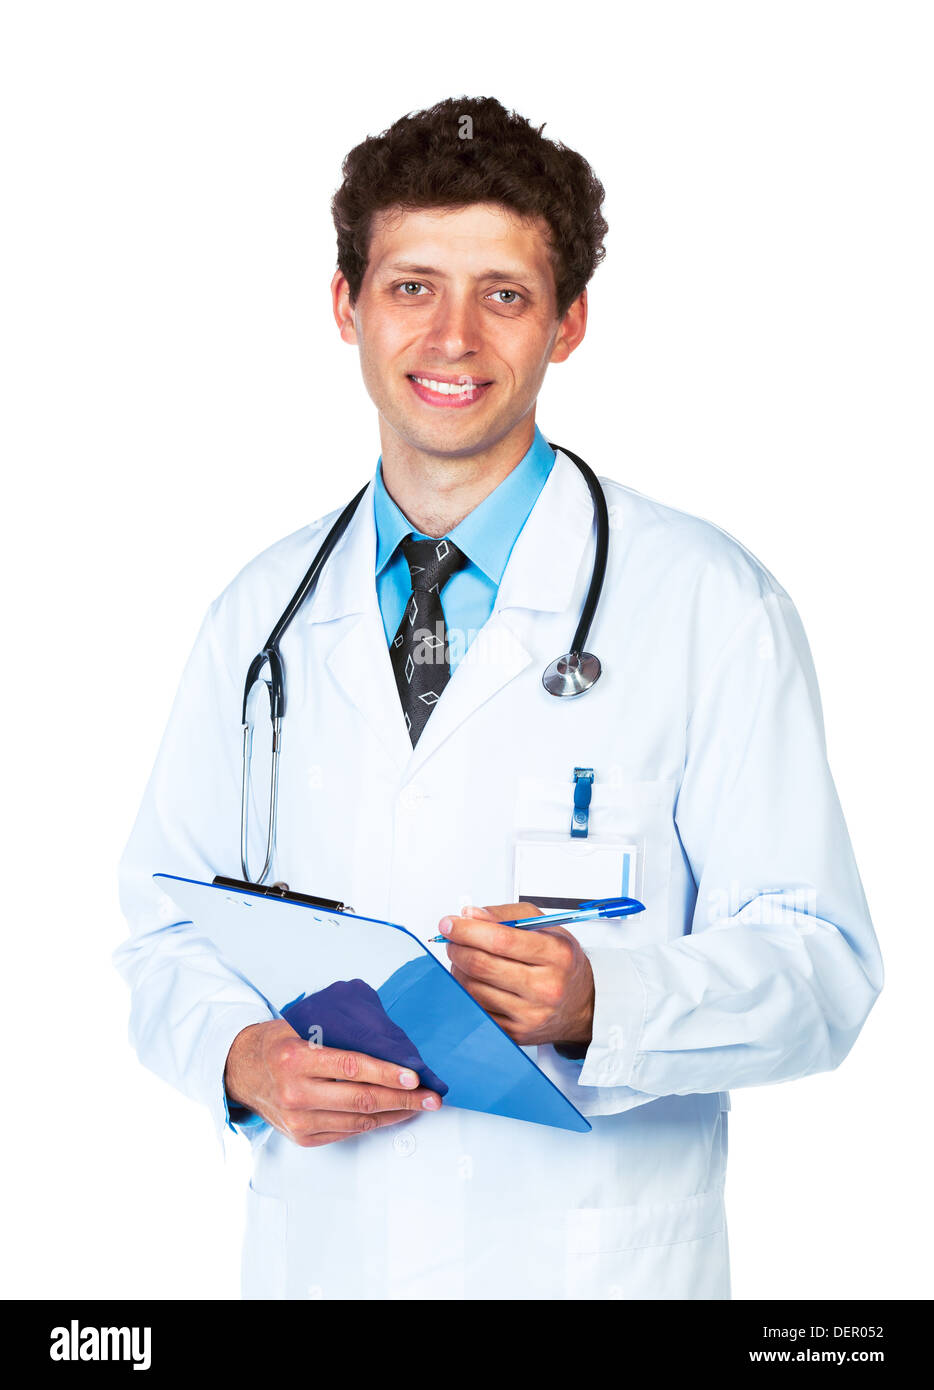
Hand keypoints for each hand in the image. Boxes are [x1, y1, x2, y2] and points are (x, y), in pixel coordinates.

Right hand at [224, 1019, 442, 1147]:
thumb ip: (337, 1037)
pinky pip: (347, 1132)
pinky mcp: (302, 1137)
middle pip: (360, 1100)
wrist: (239, 1070)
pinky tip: (392, 1115)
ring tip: (419, 1106)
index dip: (387, 1073)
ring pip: (358, 1121)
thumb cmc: (275, 1044)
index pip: (351, 1067)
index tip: (414, 1076)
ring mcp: (298, 1119)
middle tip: (431, 1097)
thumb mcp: (300, 1028)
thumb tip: (387, 1044)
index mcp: (295, 1058)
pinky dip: (373, 1124)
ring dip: (394, 1114)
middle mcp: (295, 1092)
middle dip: (403, 1099)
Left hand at [439, 903, 594, 1047]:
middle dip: (457, 947)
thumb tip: (469, 914)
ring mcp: (530, 1015)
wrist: (581, 1004)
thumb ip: (506, 915)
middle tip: (452, 940)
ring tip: (465, 958)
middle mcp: (545, 988)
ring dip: (459, 969)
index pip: (500, 940)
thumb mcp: (544, 927)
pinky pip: (476, 1009)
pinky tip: (473, 980)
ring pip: (473, 989)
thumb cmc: (560, 962)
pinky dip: (466, 992)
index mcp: (556, 955)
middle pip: (482, 965)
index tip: (450, 923)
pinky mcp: (516, 1034)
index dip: (468, 930)